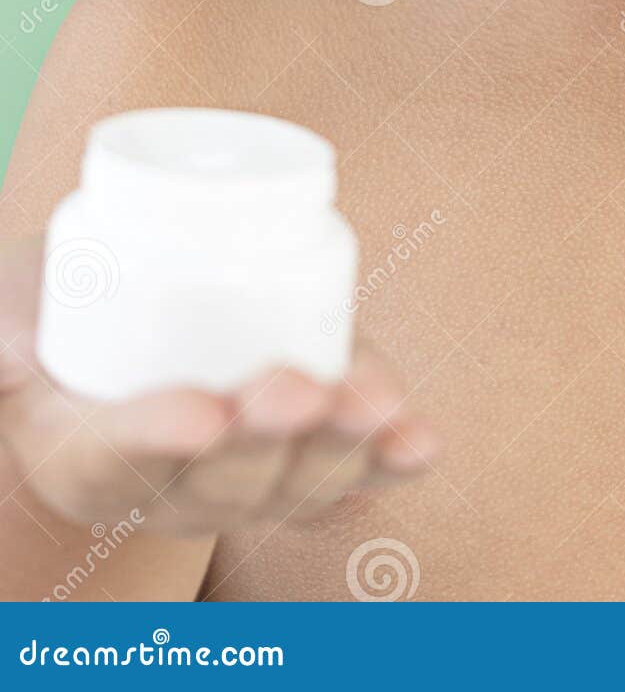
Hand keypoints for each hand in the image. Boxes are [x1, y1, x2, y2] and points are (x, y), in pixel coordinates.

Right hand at [0, 237, 437, 534]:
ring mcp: (239, 478)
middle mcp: (168, 484)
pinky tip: (420, 446)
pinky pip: (345, 476)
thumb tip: (14, 346)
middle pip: (223, 479)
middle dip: (268, 438)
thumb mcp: (12, 302)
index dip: (161, 436)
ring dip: (341, 450)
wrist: (113, 311)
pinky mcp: (300, 452)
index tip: (201, 411)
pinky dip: (386, 463)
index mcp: (85, 455)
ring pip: (294, 485)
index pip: (120, 457)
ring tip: (379, 408)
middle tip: (298, 388)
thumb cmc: (57, 305)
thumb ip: (5, 318)